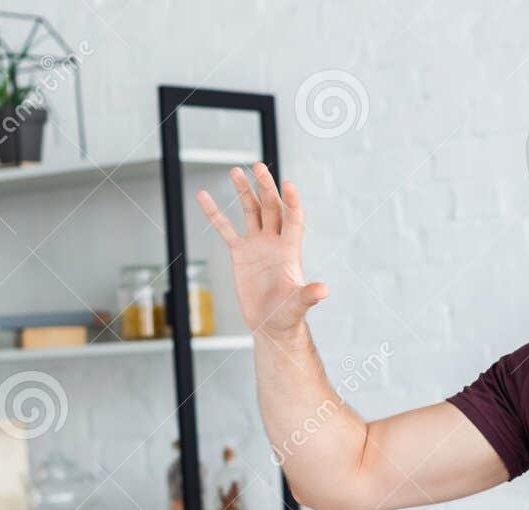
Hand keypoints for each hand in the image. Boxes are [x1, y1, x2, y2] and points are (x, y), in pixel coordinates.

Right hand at [197, 164, 327, 337]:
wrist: (271, 324)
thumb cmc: (288, 315)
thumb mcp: (298, 305)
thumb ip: (309, 295)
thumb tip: (324, 291)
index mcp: (290, 250)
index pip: (293, 219)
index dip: (292, 202)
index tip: (287, 184)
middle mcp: (275, 242)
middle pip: (271, 207)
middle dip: (266, 187)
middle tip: (258, 166)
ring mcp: (257, 245)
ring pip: (251, 212)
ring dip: (245, 192)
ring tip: (236, 171)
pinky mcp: (240, 253)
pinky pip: (225, 229)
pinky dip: (215, 214)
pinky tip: (204, 196)